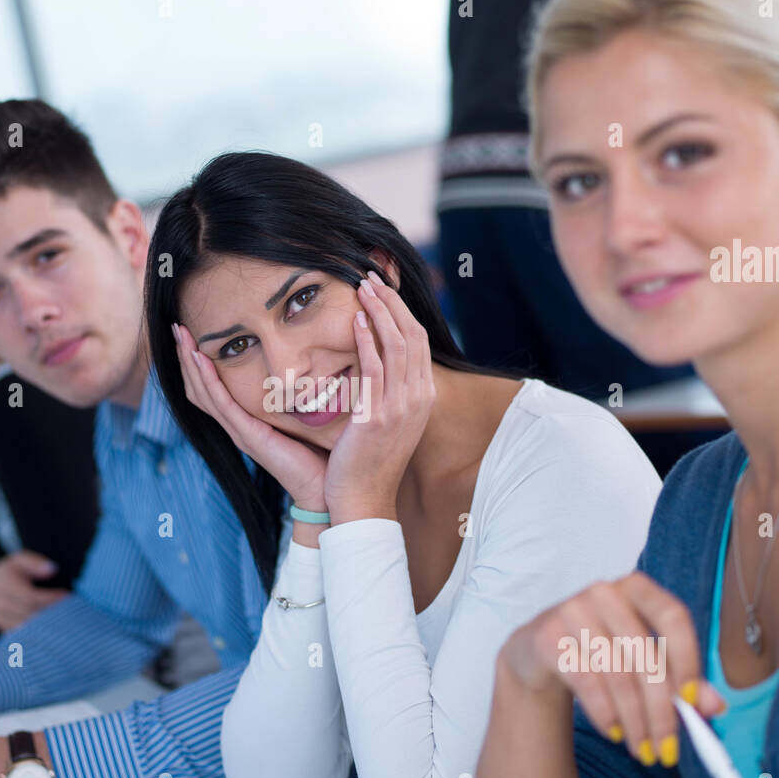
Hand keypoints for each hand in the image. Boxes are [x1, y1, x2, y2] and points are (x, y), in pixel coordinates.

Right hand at [0, 551, 68, 631]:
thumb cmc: (13, 570)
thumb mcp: (21, 560)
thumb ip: (36, 563)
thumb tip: (53, 569)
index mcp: (5, 586)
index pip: (30, 597)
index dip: (50, 598)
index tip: (67, 595)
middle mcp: (0, 605)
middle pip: (30, 614)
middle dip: (52, 612)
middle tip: (72, 609)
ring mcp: (1, 618)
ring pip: (27, 627)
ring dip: (47, 624)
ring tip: (67, 619)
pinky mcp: (4, 628)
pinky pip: (23, 634)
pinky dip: (39, 632)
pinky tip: (55, 627)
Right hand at [172, 321, 328, 510]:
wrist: (324, 490)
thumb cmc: (318, 457)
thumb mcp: (300, 418)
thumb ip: (294, 397)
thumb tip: (302, 366)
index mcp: (246, 422)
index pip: (211, 388)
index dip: (199, 363)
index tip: (194, 333)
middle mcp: (236, 426)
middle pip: (199, 388)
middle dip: (186, 357)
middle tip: (177, 326)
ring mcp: (239, 432)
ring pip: (203, 392)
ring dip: (190, 362)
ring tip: (181, 334)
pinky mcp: (249, 437)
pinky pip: (222, 404)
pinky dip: (208, 380)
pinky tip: (200, 359)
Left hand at [323, 272, 434, 522]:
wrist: (364, 499)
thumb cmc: (369, 461)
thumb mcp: (390, 421)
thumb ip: (390, 391)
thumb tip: (379, 362)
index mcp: (423, 398)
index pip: (419, 343)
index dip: (402, 312)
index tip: (383, 291)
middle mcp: (419, 399)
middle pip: (412, 336)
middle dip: (392, 302)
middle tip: (372, 278)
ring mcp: (402, 407)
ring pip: (397, 345)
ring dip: (380, 311)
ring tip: (363, 288)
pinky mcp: (378, 415)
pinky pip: (375, 367)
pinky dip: (367, 338)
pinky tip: (355, 320)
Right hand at [498, 572, 724, 767]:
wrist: (541, 648)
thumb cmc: (602, 650)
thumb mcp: (642, 657)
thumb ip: (680, 679)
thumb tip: (714, 707)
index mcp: (637, 588)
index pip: (673, 616)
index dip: (687, 659)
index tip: (692, 702)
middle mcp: (604, 592)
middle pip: (644, 654)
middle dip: (660, 710)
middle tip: (667, 749)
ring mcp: (572, 610)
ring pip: (617, 674)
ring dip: (635, 721)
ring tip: (643, 749)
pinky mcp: (549, 636)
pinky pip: (586, 682)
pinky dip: (605, 715)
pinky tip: (615, 732)